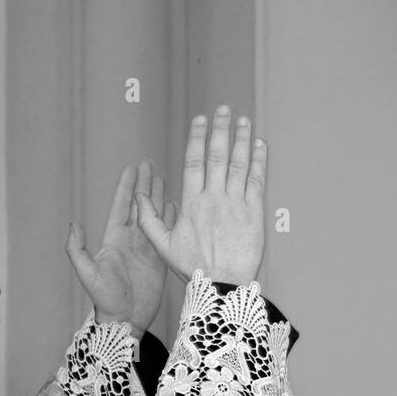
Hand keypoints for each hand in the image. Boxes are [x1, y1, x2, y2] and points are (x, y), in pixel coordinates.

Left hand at [66, 160, 175, 332]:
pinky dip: (170, 219)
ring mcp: (145, 249)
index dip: (126, 187)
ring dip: (158, 197)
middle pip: (138, 206)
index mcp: (113, 239)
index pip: (121, 206)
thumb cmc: (105, 301)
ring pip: (153, 216)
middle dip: (144, 185)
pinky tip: (176, 207)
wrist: (126, 322)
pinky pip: (165, 234)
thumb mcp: (88, 274)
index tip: (132, 168)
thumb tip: (73, 224)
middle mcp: (130, 241)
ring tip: (164, 178)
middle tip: (150, 164)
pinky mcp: (158, 260)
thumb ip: (77, 249)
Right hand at [136, 105, 264, 286]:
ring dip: (241, 139)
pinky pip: (257, 180)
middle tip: (224, 110)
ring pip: (239, 163)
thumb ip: (149, 221)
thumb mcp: (164, 247)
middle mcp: (214, 199)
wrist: (223, 286)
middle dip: (220, 129)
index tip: (201, 120)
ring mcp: (235, 204)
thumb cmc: (194, 269)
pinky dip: (259, 160)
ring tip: (243, 120)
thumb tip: (137, 199)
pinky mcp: (254, 213)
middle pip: (217, 155)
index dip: (197, 137)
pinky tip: (259, 144)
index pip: (194, 161)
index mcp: (191, 203)